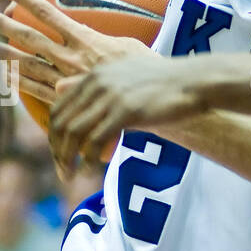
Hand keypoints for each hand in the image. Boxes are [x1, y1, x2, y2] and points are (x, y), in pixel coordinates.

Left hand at [0, 0, 146, 103]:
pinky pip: (40, 93)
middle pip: (32, 38)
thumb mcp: (129, 47)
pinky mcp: (75, 102)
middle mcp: (75, 58)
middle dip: (6, 25)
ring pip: (30, 66)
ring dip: (5, 56)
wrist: (166, 96)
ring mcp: (72, 80)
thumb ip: (102, 43)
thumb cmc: (153, 70)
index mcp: (88, 39)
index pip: (49, 13)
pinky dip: (20, 85)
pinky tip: (3, 79)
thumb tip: (84, 39)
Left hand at [51, 52, 196, 176]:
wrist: (195, 82)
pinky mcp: (125, 111)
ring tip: (71, 176)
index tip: (60, 155)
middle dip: (57, 151)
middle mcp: (97, 83)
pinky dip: (88, 160)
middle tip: (63, 171)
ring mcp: (110, 96)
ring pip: (74, 133)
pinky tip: (90, 171)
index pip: (59, 108)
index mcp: (95, 75)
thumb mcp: (124, 79)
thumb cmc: (165, 84)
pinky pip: (95, 140)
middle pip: (61, 122)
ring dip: (68, 159)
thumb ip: (93, 86)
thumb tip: (59, 88)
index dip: (54, 135)